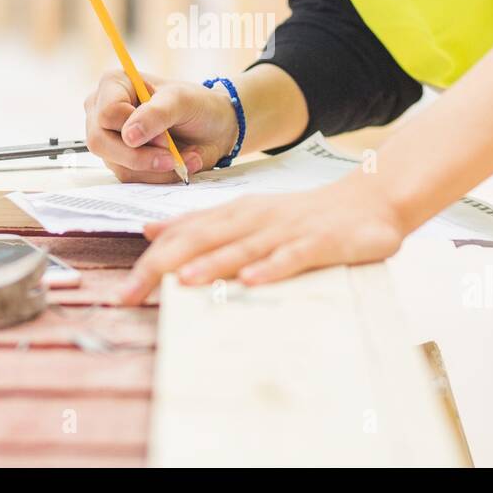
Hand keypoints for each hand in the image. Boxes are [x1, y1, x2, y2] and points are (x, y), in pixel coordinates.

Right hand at [83, 70, 238, 182]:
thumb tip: (128, 136)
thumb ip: (157, 114)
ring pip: (117, 165)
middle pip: (100, 142)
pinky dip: (159, 176)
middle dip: (140, 156)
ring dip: (156, 168)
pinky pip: (131, 178)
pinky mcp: (119, 161)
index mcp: (114, 84)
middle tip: (173, 158)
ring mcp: (108, 139)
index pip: (106, 113)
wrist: (213, 127)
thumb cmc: (196, 105)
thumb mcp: (182, 101)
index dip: (134, 128)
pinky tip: (178, 163)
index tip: (165, 137)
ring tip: (184, 157)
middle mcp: (102, 111)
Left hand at [119, 171, 405, 303]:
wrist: (369, 199)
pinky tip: (252, 281)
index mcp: (235, 213)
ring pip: (242, 247)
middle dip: (164, 266)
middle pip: (202, 240)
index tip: (123, 289)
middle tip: (132, 293)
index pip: (184, 234)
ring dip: (212, 264)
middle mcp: (254, 219)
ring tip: (183, 281)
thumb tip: (151, 232)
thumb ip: (200, 223)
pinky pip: (292, 257)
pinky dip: (271, 268)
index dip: (151, 260)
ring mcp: (286, 230)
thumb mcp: (246, 215)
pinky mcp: (318, 242)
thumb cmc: (302, 214)